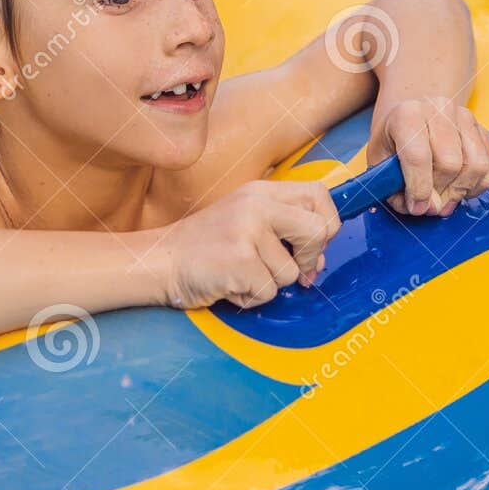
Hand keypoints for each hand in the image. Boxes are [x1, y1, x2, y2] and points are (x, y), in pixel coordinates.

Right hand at [152, 181, 341, 308]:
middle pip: (318, 230)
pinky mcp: (239, 261)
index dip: (328, 222)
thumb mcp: (245, 220)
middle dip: (312, 258)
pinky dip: (251, 298)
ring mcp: (247, 231)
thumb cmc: (206, 247)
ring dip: (270, 284)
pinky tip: (229, 285)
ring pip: (291, 272)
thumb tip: (319, 260)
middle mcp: (256, 205)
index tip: (315, 244)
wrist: (160, 260)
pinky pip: (268, 292)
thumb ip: (284, 230)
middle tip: (297, 272)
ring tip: (240, 274)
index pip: (319, 193)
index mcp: (261, 191)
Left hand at [368, 96, 488, 215]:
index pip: (418, 156)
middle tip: (430, 205)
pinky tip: (459, 189)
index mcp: (407, 114)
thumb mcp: (380, 160)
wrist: (412, 114)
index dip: (419, 189)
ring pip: (475, 166)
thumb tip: (424, 207)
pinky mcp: (481, 129)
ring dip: (459, 192)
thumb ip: (393, 187)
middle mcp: (439, 110)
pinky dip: (476, 187)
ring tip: (444, 199)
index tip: (416, 207)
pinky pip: (488, 167)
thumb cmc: (394, 139)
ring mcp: (464, 117)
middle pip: (450, 163)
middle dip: (440, 193)